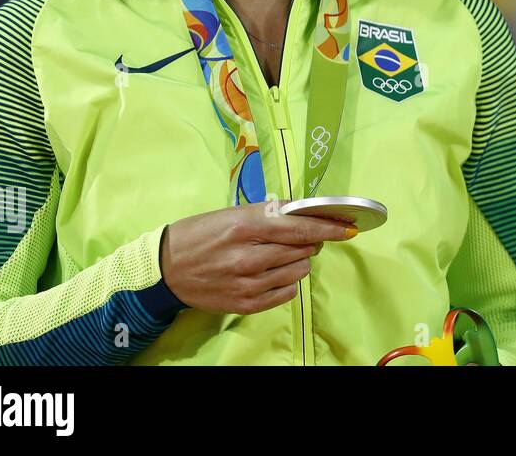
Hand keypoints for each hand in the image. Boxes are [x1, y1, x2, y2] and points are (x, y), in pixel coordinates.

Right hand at [159, 202, 356, 314]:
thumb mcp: (232, 213)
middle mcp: (249, 256)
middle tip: (302, 236)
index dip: (330, 227)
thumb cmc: (200, 234)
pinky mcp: (246, 304)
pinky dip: (287, 280)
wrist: (166, 270)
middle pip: (304, 248)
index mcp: (245, 227)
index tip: (349, 226)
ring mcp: (248, 283)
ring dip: (298, 260)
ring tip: (278, 254)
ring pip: (298, 270)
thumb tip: (304, 211)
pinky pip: (287, 293)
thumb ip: (269, 214)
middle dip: (311, 240)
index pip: (300, 227)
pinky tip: (273, 272)